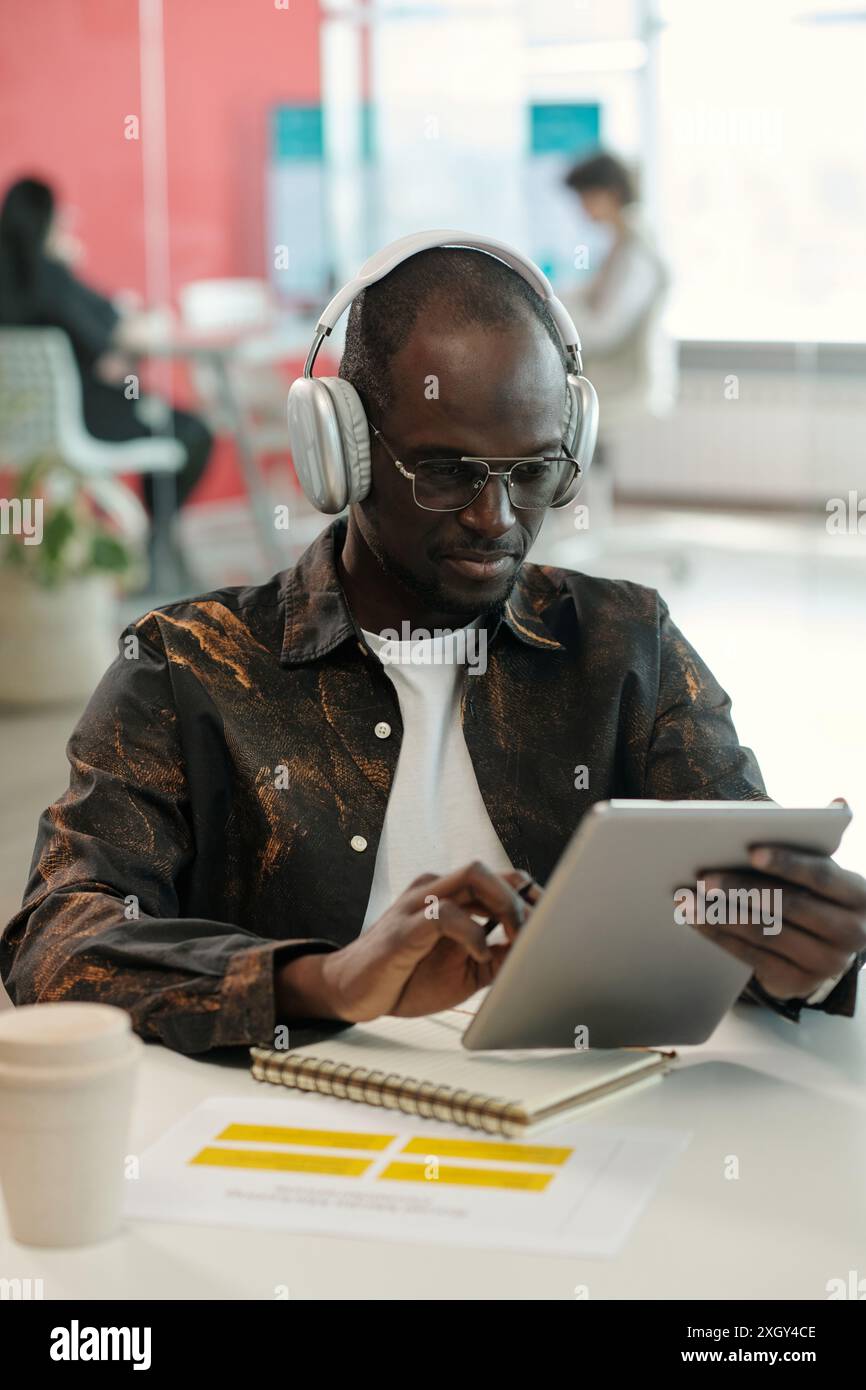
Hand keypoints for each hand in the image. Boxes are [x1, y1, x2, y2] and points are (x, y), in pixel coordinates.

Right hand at [277, 863, 539, 1023]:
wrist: (354, 992)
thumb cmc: (408, 978)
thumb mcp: (466, 972)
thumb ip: (497, 958)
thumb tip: (539, 954)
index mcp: (451, 897)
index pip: (501, 879)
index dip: (531, 898)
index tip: (554, 925)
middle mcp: (436, 889)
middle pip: (492, 870)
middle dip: (524, 898)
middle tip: (539, 932)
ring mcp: (419, 902)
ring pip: (474, 875)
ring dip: (506, 905)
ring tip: (516, 937)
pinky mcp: (405, 926)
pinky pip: (446, 913)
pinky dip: (473, 933)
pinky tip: (478, 954)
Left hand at [694, 818, 864, 1002]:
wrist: (824, 947)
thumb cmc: (814, 894)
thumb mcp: (822, 870)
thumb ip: (817, 840)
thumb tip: (839, 801)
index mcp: (858, 896)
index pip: (822, 876)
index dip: (787, 863)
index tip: (751, 851)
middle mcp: (850, 933)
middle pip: (787, 906)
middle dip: (741, 889)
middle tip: (702, 876)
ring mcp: (825, 963)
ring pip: (764, 932)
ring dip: (720, 914)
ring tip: (687, 897)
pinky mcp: (797, 982)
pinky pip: (751, 956)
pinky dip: (720, 935)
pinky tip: (696, 920)